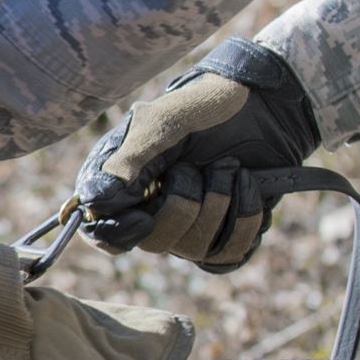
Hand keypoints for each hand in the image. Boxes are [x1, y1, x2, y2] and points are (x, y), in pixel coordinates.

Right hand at [77, 38, 320, 272]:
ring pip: (194, 250)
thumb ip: (128, 163)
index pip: (101, 230)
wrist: (265, 104)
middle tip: (197, 168)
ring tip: (230, 168)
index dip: (120, 232)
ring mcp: (189, 225)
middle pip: (152, 243)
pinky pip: (230, 255)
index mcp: (122, 181)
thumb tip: (93, 204)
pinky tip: (248, 187)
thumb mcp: (163, 125)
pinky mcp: (225, 235)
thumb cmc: (207, 107)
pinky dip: (245, 219)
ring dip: (220, 205)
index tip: (144, 215)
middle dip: (184, 205)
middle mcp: (151, 208)